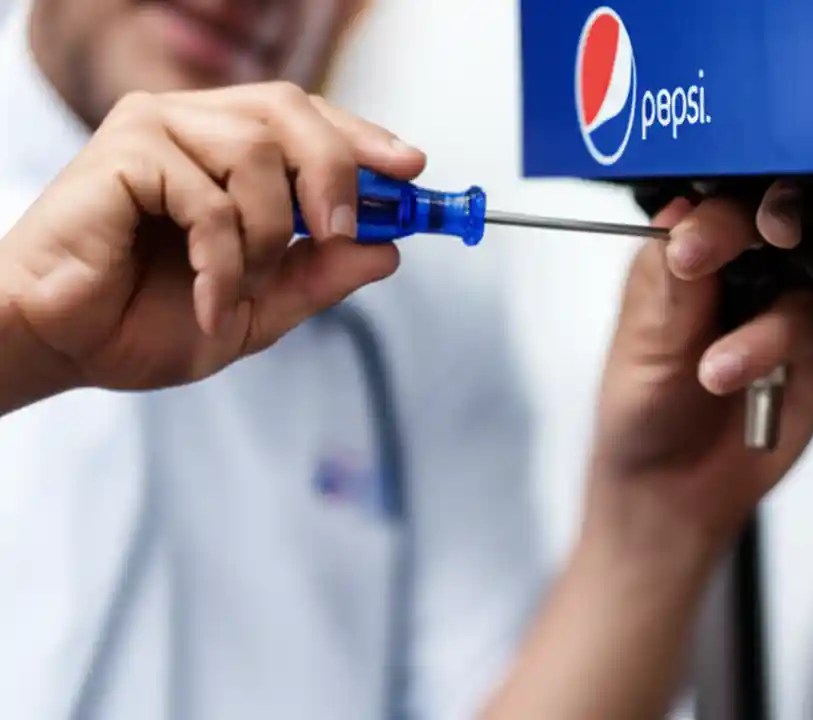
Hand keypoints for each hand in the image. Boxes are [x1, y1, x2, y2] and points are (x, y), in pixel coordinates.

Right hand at [0, 82, 423, 406]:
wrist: (63, 345)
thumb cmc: (142, 320)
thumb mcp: (260, 308)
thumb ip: (321, 277)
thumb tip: (387, 251)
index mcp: (226, 152)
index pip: (310, 121)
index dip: (366, 140)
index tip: (413, 170)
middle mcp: (193, 126)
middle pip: (293, 111)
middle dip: (337, 171)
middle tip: (343, 229)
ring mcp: (155, 131)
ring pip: (257, 153)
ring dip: (268, 236)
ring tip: (242, 285)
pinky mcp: (123, 152)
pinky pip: (210, 197)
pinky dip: (224, 260)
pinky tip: (211, 298)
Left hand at [483, 182, 812, 719]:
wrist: (672, 499)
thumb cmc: (642, 420)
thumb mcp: (638, 354)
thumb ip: (667, 290)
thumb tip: (678, 221)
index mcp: (689, 258)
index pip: (714, 209)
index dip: (715, 218)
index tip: (696, 245)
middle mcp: (745, 276)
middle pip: (780, 223)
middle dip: (778, 224)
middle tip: (768, 238)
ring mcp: (787, 314)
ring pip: (810, 285)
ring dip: (769, 329)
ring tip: (718, 372)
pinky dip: (798, 359)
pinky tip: (763, 386)